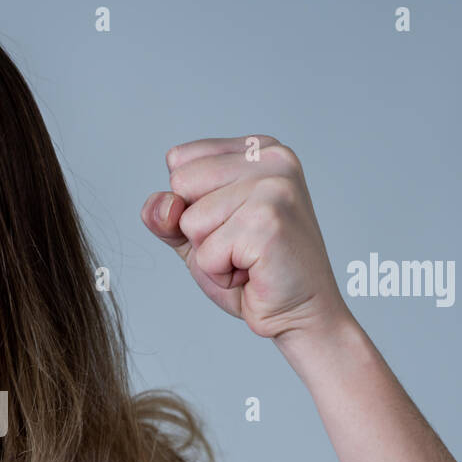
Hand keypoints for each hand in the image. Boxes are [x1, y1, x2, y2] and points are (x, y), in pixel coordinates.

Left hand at [141, 135, 354, 342]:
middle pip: (181, 183)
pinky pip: (206, 253)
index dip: (190, 203)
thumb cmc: (253, 272)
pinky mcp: (268, 222)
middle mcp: (270, 158)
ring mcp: (273, 187)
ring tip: (247, 258)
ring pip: (190, 220)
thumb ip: (167, 214)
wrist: (299, 312)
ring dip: (209, 253)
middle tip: (239, 244)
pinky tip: (253, 271)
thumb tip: (161, 204)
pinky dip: (220, 274)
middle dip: (197, 228)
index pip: (179, 160)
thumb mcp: (197, 235)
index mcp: (256, 149)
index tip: (231, 222)